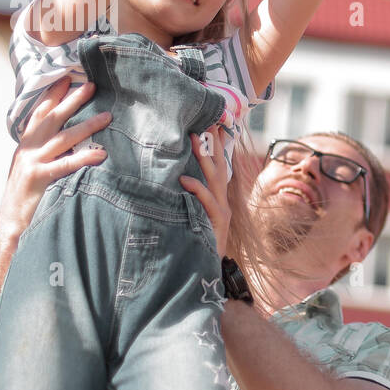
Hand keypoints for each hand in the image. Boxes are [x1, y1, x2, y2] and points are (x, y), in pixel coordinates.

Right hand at [0, 77, 109, 242]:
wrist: (10, 224)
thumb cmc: (28, 196)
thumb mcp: (33, 168)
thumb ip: (47, 152)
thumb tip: (69, 137)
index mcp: (27, 145)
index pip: (40, 112)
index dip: (52, 94)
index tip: (67, 76)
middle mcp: (28, 150)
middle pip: (51, 118)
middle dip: (71, 100)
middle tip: (91, 85)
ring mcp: (32, 163)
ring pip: (63, 139)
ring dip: (86, 125)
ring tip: (107, 116)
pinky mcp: (38, 179)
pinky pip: (65, 166)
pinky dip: (84, 158)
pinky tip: (101, 154)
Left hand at [180, 125, 229, 255]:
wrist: (207, 270)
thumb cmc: (195, 242)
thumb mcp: (191, 216)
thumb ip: (184, 198)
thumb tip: (168, 177)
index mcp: (216, 196)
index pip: (217, 164)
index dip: (215, 144)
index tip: (210, 122)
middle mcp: (222, 199)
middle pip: (219, 165)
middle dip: (212, 142)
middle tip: (203, 120)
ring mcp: (222, 210)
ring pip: (215, 178)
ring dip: (205, 158)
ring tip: (195, 139)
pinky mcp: (217, 222)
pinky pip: (208, 202)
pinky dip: (197, 189)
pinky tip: (184, 180)